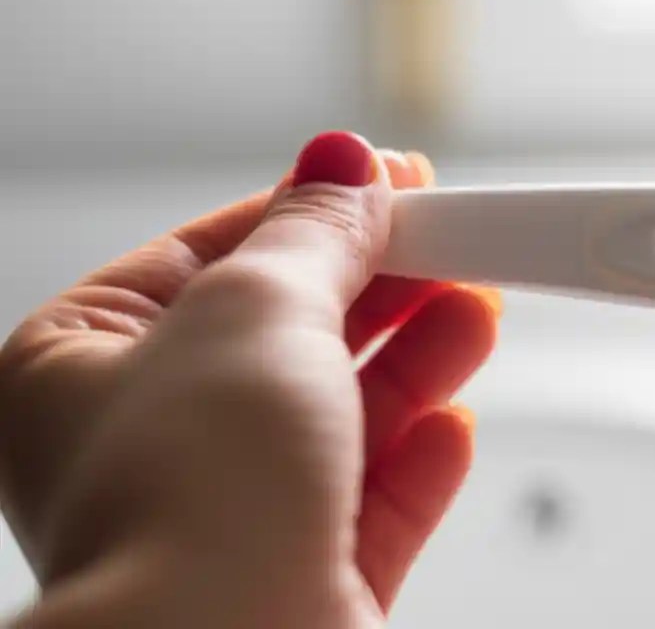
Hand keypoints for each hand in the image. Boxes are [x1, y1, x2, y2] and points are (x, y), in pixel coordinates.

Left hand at [0, 133, 497, 626]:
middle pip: (289, 334)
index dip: (306, 213)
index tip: (388, 185)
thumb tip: (344, 171)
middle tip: (453, 239)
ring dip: (416, 361)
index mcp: (78, 368)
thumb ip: (312, 235)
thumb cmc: (182, 505)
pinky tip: (454, 423)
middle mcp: (147, 447)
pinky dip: (418, 459)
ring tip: (477, 308)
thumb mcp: (254, 311)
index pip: (208, 256)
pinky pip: (368, 503)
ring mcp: (227, 519)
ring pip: (340, 416)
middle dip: (380, 285)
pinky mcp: (300, 581)